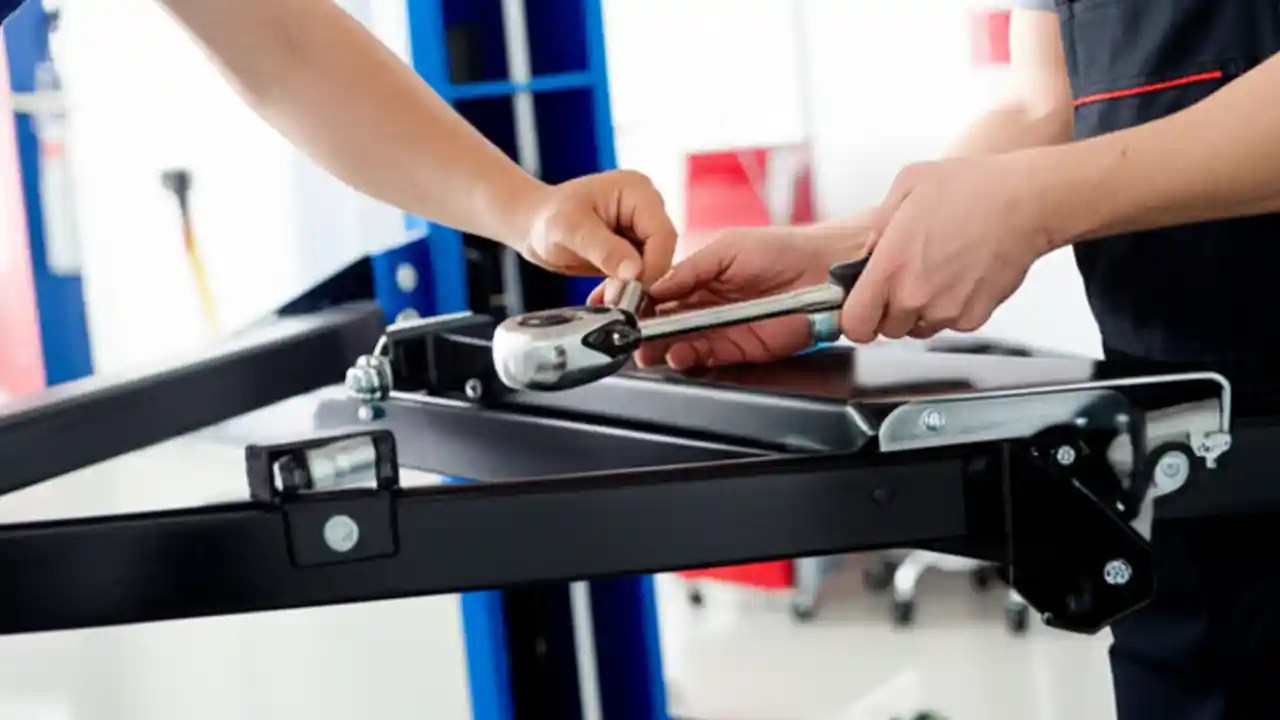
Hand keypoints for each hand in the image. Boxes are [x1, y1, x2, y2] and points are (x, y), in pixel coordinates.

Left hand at [516, 170, 677, 284]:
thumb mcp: (570, 230)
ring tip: (605, 300)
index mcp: (637, 191)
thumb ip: (604, 249)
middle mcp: (646, 208)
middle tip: (616, 300)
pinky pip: (640, 275)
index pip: (663, 233)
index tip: (633, 288)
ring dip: (632, 288)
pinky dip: (624, 290)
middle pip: (663, 252)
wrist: (532, 225)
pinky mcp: (634, 249)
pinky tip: (603, 298)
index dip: (653, 265)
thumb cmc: (546, 217)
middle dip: (642, 279)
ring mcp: (641, 229)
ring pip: (654, 267)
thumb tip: (634, 272)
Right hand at [633, 225, 870, 370]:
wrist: (826, 270)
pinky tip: (680, 355)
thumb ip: (690, 270)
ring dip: (664, 350)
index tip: (624, 309)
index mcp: (700, 278)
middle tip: (632, 337)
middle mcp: (707, 306)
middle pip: (666, 324)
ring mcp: (723, 329)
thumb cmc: (783, 249)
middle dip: (646, 332)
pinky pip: (709, 358)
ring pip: (682, 344)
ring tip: (652, 350)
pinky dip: (691, 359)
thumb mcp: (728, 248)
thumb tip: (655, 286)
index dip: (640, 303)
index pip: (660, 295)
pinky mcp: (742, 349)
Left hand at [841, 153, 1055, 341]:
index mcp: (891, 267)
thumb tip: (863, 259)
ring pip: (918, 328)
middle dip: (890, 309)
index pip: (855, 325)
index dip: (856, 317)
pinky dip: (950, 308)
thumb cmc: (968, 188)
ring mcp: (947, 311)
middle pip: (887, 329)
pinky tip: (959, 276)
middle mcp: (916, 296)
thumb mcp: (906, 188)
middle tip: (906, 278)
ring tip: (936, 272)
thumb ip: (876, 230)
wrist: (1025, 200)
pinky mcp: (974, 318)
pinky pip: (949, 324)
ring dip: (920, 310)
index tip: (863, 305)